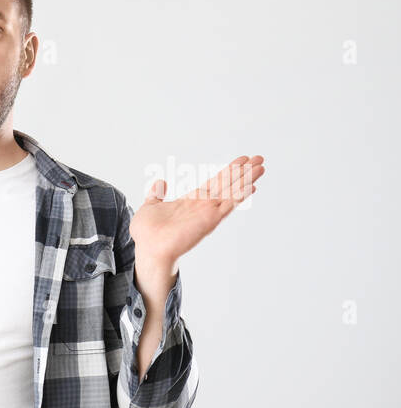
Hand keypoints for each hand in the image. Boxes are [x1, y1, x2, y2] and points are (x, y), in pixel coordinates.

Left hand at [131, 155, 266, 266]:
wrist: (148, 249)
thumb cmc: (147, 234)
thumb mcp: (150, 207)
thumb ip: (156, 195)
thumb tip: (159, 182)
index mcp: (191, 202)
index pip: (215, 182)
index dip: (228, 171)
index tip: (241, 161)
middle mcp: (203, 206)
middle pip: (228, 184)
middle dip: (243, 171)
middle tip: (259, 158)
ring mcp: (208, 213)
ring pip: (232, 192)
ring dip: (247, 179)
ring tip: (261, 166)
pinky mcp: (210, 220)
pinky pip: (228, 206)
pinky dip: (240, 196)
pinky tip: (252, 186)